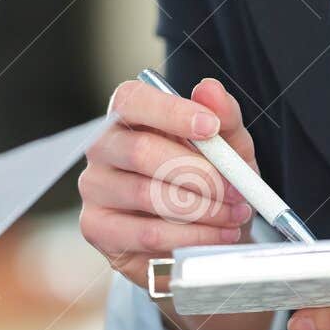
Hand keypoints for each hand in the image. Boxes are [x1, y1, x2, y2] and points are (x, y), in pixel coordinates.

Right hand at [79, 76, 273, 329]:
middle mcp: (103, 147)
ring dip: (201, 209)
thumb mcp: (230, 148)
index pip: (132, 100)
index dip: (170, 112)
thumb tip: (209, 90)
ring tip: (232, 216)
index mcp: (129, 116)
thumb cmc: (210, 184)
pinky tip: (215, 237)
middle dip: (198, 173)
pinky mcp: (97, 228)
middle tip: (235, 190)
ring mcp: (95, 188)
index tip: (210, 127)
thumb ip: (224, 117)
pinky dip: (189, 236)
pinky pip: (146, 233)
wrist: (205, 239)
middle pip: (139, 151)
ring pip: (145, 195)